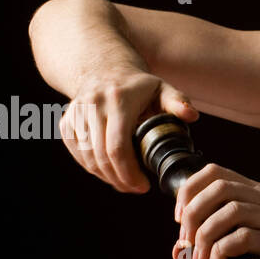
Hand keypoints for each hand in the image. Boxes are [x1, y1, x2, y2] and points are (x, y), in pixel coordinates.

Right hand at [58, 67, 197, 192]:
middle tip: (136, 189)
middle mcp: (93, 104)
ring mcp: (77, 113)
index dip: (129, 172)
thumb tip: (191, 116)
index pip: (118, 146)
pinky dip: (91, 167)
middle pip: (101, 156)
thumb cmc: (139, 86)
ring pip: (87, 157)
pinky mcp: (67, 121)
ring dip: (106, 177)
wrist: (104, 69)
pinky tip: (108, 172)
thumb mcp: (162, 89)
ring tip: (125, 183)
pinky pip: (77, 152)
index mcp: (118, 99)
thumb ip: (178, 102)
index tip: (143, 186)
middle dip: (119, 179)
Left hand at [172, 163, 259, 258]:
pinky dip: (221, 252)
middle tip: (186, 242)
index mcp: (253, 192)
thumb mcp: (231, 244)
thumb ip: (206, 241)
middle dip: (194, 214)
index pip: (215, 172)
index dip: (190, 191)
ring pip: (231, 211)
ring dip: (206, 236)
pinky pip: (243, 237)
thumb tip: (178, 251)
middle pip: (220, 188)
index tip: (180, 218)